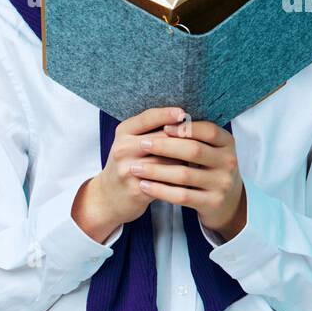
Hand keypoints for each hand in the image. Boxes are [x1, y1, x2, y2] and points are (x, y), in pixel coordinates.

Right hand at [71, 106, 190, 242]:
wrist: (108, 198)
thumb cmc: (128, 164)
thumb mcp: (131, 142)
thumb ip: (151, 130)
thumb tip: (186, 119)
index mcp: (123, 132)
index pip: (148, 117)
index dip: (167, 114)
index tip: (184, 113)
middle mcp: (123, 148)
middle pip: (162, 138)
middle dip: (184, 139)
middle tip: (203, 139)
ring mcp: (129, 169)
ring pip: (168, 160)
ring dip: (186, 160)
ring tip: (201, 159)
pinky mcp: (137, 189)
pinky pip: (167, 181)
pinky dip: (181, 179)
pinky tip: (192, 178)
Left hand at [130, 117, 246, 238]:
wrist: (227, 200)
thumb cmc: (210, 167)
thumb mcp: (211, 149)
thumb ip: (194, 136)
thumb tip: (165, 121)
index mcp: (228, 143)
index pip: (208, 130)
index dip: (185, 128)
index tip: (163, 127)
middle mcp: (229, 162)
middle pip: (194, 150)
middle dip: (165, 146)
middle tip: (142, 144)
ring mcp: (222, 183)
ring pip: (184, 174)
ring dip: (156, 170)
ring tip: (136, 167)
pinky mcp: (212, 202)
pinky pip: (181, 196)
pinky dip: (160, 190)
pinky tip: (145, 185)